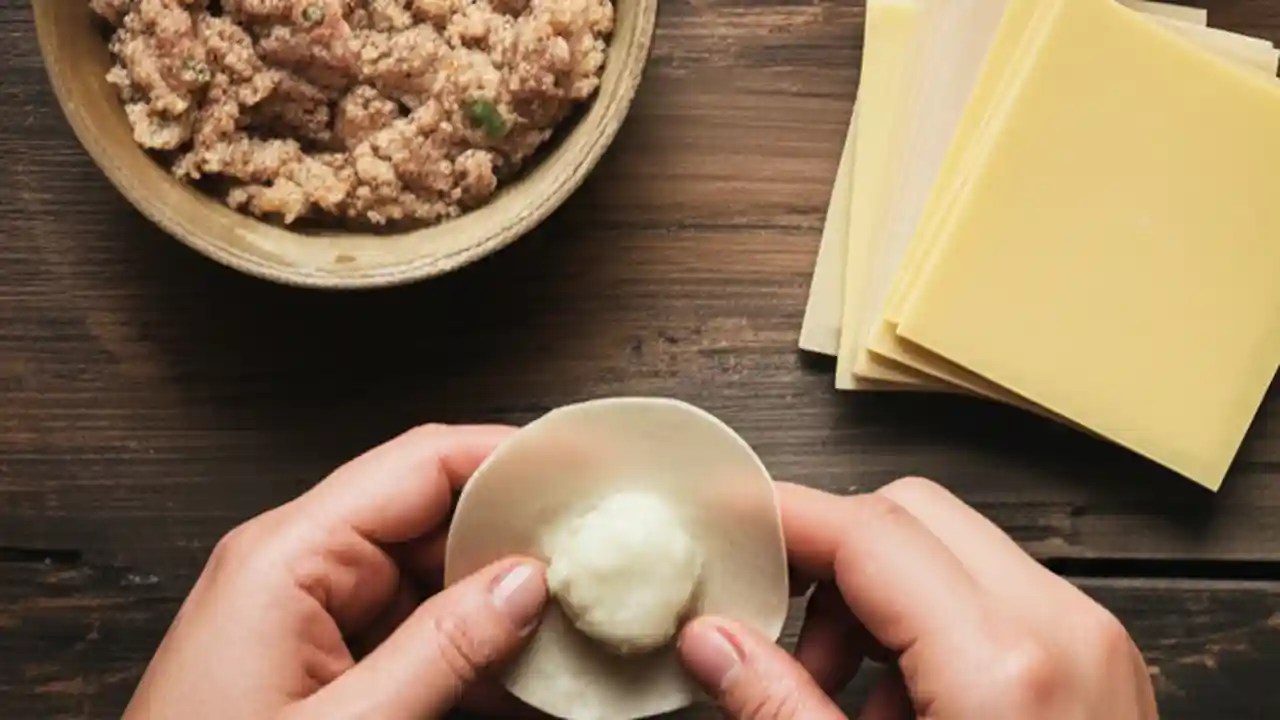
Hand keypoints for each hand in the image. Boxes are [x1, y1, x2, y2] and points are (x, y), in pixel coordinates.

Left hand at [124, 424, 548, 719]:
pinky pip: (413, 632)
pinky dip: (469, 651)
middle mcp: (299, 567)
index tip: (577, 470)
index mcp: (289, 555)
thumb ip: (442, 651)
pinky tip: (523, 679)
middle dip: (515, 540)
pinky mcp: (322, 659)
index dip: (505, 456)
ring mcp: (311, 613)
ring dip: (501, 605)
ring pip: (431, 579)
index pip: (419, 465)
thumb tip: (525, 583)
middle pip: (432, 518)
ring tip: (573, 627)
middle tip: (594, 563)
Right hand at [677, 477, 1157, 719]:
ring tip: (834, 693)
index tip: (726, 527)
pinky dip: (926, 634)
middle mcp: (1063, 634)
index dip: (782, 519)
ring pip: (953, 554)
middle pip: (914, 517)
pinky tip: (894, 718)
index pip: (869, 531)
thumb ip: (779, 710)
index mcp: (1006, 665)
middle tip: (774, 624)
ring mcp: (1093, 648)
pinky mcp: (1098, 671)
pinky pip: (993, 605)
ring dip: (874, 599)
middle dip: (828, 557)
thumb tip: (713, 644)